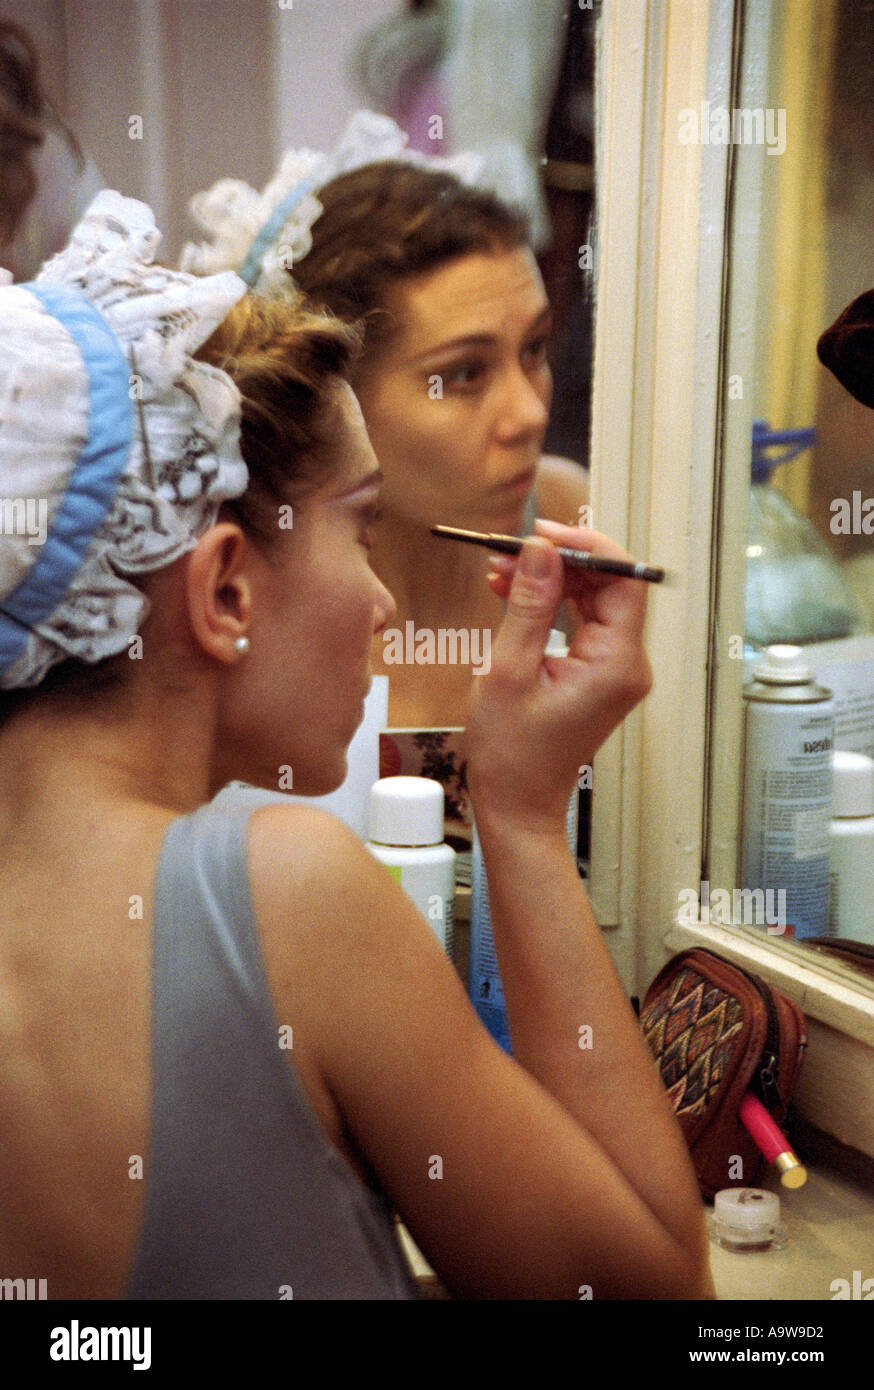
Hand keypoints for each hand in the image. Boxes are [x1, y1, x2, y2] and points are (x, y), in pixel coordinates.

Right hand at [466, 518, 652, 828]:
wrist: (518, 804)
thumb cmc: (514, 755)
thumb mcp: (509, 670)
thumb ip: (528, 604)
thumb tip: (539, 552)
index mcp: (617, 664)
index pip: (624, 579)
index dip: (587, 546)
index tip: (545, 534)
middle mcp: (627, 665)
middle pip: (609, 585)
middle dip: (560, 561)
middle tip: (513, 550)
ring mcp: (616, 671)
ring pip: (594, 600)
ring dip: (551, 580)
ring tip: (503, 571)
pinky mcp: (599, 675)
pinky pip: (583, 623)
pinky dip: (552, 604)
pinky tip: (514, 594)